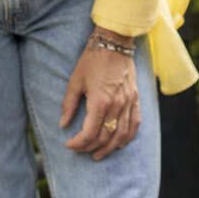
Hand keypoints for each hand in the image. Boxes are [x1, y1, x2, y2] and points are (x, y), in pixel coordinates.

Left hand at [60, 30, 140, 159]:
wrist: (114, 43)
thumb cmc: (92, 60)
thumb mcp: (75, 81)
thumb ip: (69, 105)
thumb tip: (63, 124)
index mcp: (100, 102)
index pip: (89, 133)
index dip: (78, 143)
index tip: (68, 144)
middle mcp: (116, 106)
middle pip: (105, 137)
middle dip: (90, 147)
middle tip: (80, 150)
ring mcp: (128, 103)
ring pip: (121, 136)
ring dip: (109, 148)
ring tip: (97, 154)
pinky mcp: (135, 100)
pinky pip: (134, 125)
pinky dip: (127, 138)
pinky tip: (119, 143)